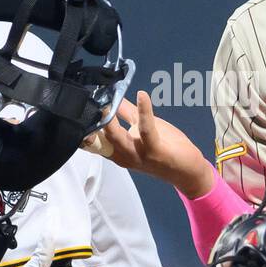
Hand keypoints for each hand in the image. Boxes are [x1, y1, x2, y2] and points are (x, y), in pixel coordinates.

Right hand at [83, 90, 214, 197]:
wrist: (188, 170)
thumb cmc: (165, 147)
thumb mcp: (141, 128)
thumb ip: (126, 114)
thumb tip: (111, 97)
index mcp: (116, 151)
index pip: (93, 140)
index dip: (83, 125)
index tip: (77, 107)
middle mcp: (123, 155)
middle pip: (101, 140)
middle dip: (92, 124)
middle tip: (86, 104)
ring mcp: (137, 155)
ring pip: (117, 138)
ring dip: (111, 122)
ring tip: (108, 104)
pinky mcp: (155, 150)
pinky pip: (146, 130)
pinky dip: (143, 111)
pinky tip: (142, 96)